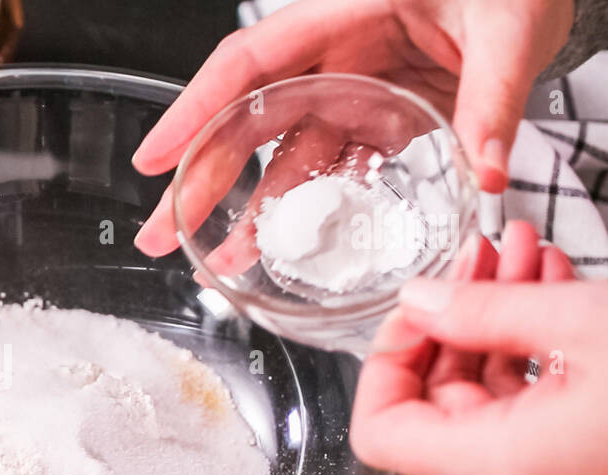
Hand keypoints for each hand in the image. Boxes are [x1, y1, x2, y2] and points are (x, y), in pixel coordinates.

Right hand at [132, 0, 574, 257]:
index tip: (153, 160)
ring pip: (284, 157)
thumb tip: (482, 170)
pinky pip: (333, 170)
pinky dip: (309, 212)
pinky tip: (285, 247)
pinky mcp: (380, 118)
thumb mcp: (509, 27)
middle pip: (247, 119)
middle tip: (160, 233)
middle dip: (199, 180)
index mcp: (343, 13)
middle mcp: (334, 55)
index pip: (248, 64)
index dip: (194, 112)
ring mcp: (353, 89)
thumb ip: (494, 99)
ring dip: (250, 213)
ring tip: (220, 261)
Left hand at [350, 221, 606, 474]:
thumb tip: (421, 298)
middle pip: (438, 402)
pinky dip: (536, 345)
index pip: (381, 434)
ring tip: (524, 252)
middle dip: (455, 315)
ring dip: (499, 317)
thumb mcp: (585, 325)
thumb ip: (483, 310)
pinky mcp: (586, 464)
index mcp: (504, 464)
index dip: (383, 363)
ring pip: (491, 392)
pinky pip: (535, 402)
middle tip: (480, 254)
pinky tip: (553, 288)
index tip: (412, 308)